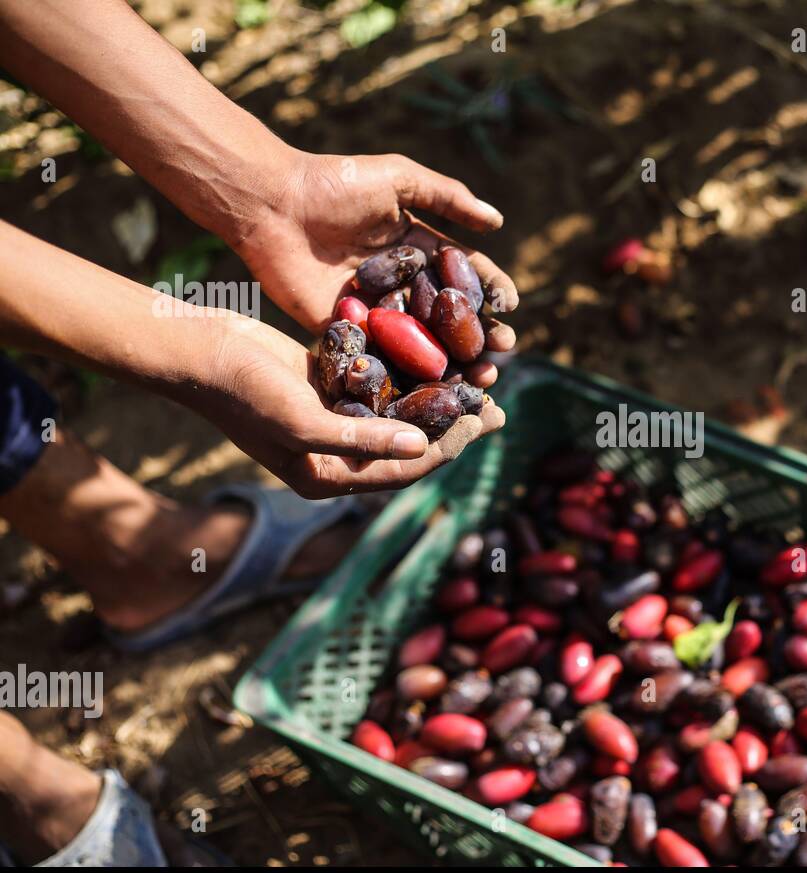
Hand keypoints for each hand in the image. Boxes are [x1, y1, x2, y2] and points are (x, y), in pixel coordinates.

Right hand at [189, 313, 504, 497]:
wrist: (196, 348)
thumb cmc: (242, 392)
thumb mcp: (303, 420)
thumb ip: (362, 439)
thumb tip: (422, 445)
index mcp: (328, 479)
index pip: (406, 469)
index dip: (450, 446)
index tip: (486, 421)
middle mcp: (335, 455)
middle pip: (411, 442)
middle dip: (456, 424)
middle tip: (499, 404)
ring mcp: (333, 418)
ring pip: (402, 410)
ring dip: (440, 395)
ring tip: (482, 377)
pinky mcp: (329, 385)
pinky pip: (382, 383)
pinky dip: (411, 370)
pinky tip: (443, 351)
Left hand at [234, 151, 517, 386]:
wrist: (273, 205)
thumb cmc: (336, 184)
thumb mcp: (399, 178)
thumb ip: (447, 198)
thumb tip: (497, 221)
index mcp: (419, 249)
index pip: (465, 275)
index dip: (491, 290)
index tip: (511, 307)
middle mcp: (403, 284)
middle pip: (451, 317)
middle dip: (482, 335)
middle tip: (504, 350)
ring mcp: (378, 311)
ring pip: (425, 343)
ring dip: (457, 363)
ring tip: (483, 376)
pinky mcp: (350, 331)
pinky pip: (385, 356)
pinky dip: (411, 376)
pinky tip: (438, 390)